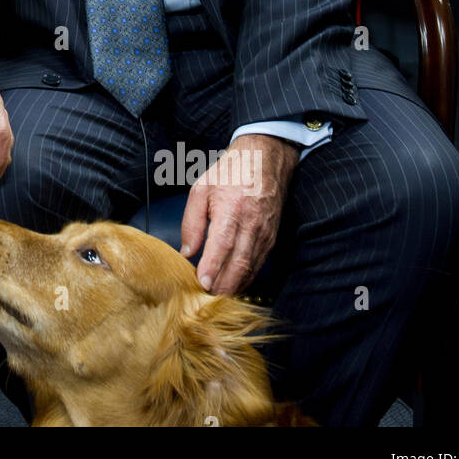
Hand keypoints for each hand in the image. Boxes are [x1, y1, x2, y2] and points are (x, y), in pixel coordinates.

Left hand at [178, 133, 297, 295]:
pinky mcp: (271, 238)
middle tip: (207, 298)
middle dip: (223, 285)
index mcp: (231, 209)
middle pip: (239, 263)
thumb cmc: (230, 173)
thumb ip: (192, 222)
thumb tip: (187, 252)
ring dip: (235, 286)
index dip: (212, 267)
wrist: (265, 160)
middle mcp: (251, 224)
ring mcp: (265, 232)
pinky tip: (234, 285)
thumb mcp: (200, 189)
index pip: (222, 245)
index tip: (202, 284)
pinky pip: (259, 263)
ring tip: (217, 297)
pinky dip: (246, 277)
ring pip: (251, 267)